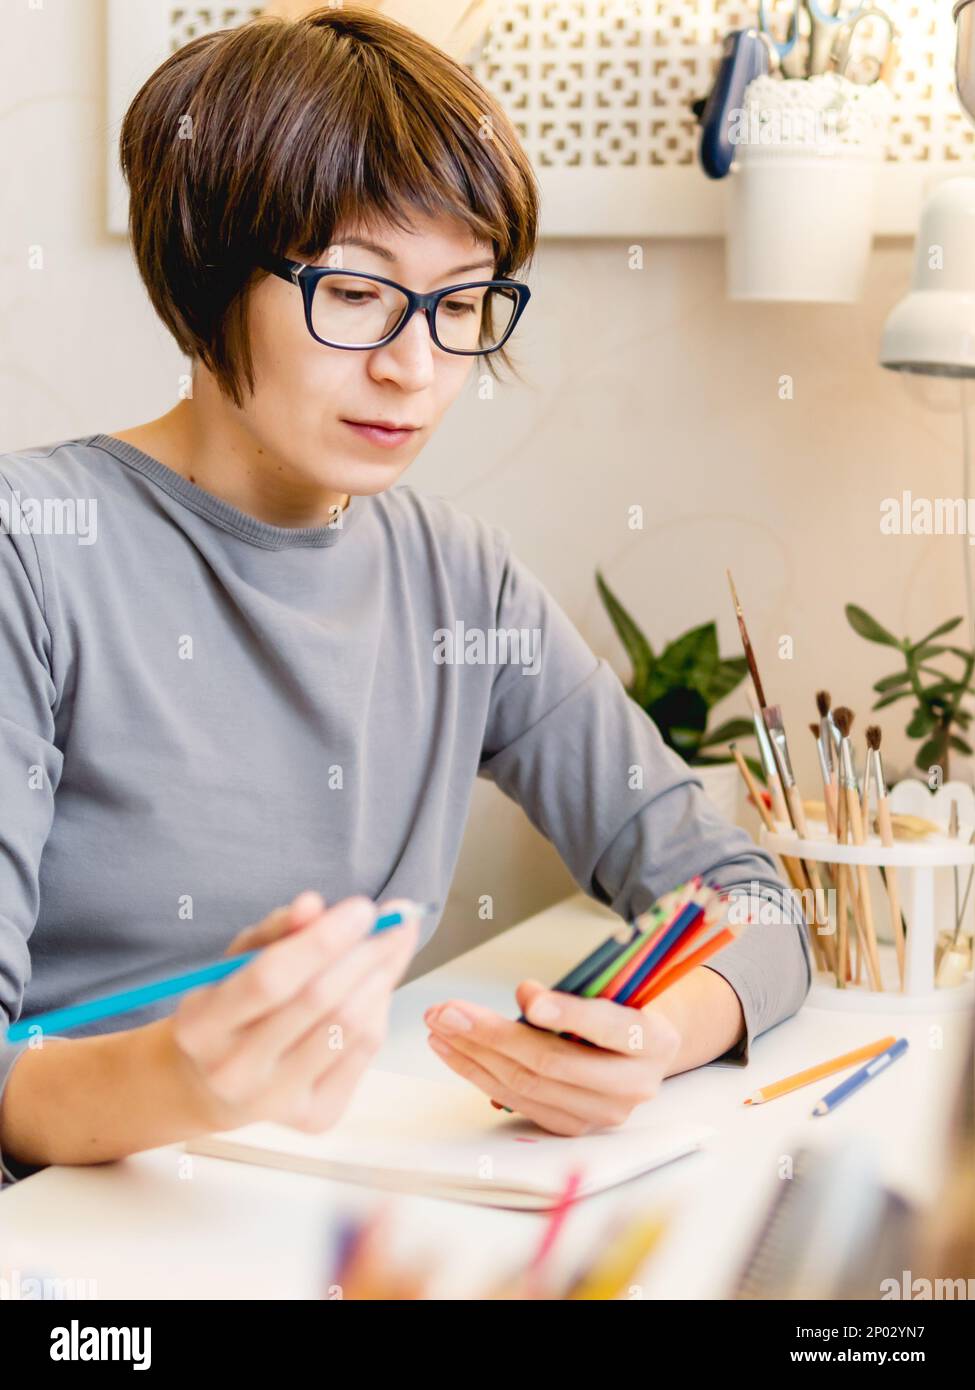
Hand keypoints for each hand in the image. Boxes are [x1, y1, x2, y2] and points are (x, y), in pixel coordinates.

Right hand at [167, 891, 418, 1135]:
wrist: (214, 1085)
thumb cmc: (232, 1006)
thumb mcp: (237, 962)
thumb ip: (275, 931)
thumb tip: (313, 906)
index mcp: (201, 1026)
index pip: (271, 979)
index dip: (322, 941)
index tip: (364, 907)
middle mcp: (234, 1072)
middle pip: (319, 1002)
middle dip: (367, 952)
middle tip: (398, 919)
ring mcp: (276, 1102)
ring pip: (351, 1027)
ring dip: (381, 977)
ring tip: (391, 947)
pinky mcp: (314, 1118)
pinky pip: (364, 1050)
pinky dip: (378, 1009)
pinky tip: (376, 986)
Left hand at [424, 979, 680, 1135]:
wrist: (641, 1050)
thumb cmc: (621, 1007)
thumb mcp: (611, 986)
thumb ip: (574, 989)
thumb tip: (525, 995)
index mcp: (653, 1040)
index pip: (610, 1026)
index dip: (569, 1013)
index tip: (529, 998)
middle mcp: (633, 1085)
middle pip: (553, 1062)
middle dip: (492, 1034)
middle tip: (449, 1010)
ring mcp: (601, 1113)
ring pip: (527, 1085)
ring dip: (473, 1054)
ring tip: (439, 1025)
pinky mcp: (572, 1127)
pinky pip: (518, 1101)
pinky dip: (480, 1074)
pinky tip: (453, 1050)